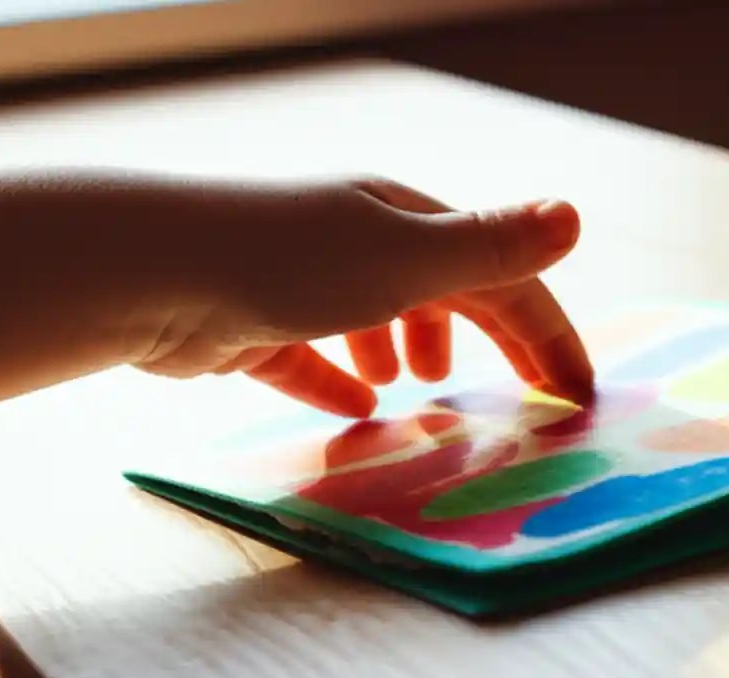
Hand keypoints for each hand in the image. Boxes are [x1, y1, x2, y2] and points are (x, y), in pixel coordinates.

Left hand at [131, 177, 594, 416]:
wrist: (154, 272)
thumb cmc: (289, 259)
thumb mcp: (404, 258)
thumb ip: (490, 248)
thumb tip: (574, 217)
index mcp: (405, 220)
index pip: (500, 276)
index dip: (546, 332)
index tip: (574, 391)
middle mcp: (358, 241)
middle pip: (446, 292)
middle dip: (491, 340)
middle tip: (528, 394)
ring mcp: (302, 280)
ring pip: (374, 313)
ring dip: (406, 345)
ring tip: (413, 388)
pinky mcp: (253, 322)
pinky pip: (308, 355)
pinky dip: (335, 379)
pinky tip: (349, 407)